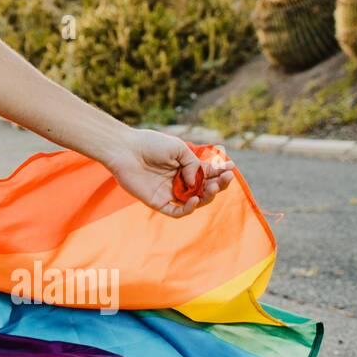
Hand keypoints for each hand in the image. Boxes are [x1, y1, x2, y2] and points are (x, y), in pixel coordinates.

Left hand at [103, 128, 235, 217]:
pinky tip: (195, 200)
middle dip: (217, 185)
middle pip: (204, 189)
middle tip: (224, 179)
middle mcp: (179, 181)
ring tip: (211, 187)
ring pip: (194, 202)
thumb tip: (198, 182)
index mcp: (185, 167)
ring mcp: (169, 192)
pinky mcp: (157, 202)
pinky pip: (176, 212)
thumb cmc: (150, 144)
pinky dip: (188, 209)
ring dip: (206, 197)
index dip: (220, 173)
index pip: (207, 174)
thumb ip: (193, 164)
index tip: (230, 169)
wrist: (125, 149)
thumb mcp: (178, 148)